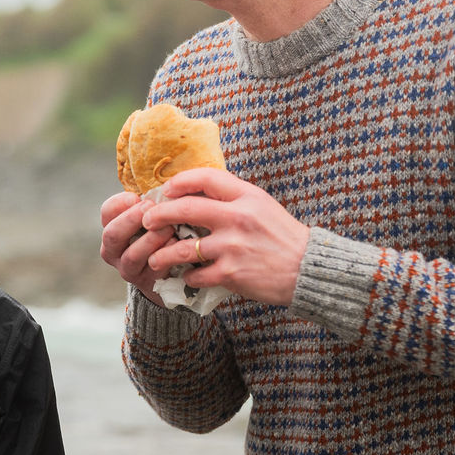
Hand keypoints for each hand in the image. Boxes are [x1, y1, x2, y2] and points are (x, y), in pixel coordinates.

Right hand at [99, 190, 175, 302]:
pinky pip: (152, 269)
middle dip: (131, 219)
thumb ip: (155, 201)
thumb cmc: (166, 230)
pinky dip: (164, 255)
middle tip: (150, 208)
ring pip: (131, 255)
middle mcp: (114, 249)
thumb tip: (170, 181)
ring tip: (169, 228)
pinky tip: (176, 245)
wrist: (172, 269)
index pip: (107, 211)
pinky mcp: (144, 282)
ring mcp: (127, 268)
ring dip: (150, 239)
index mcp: (114, 226)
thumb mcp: (157, 214)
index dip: (120, 203)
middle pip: (111, 234)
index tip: (136, 196)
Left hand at [140, 169, 309, 307]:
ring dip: (162, 254)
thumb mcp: (262, 206)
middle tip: (147, 221)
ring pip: (181, 247)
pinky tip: (186, 277)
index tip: (165, 190)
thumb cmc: (281, 236)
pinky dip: (187, 277)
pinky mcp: (231, 273)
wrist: (308, 269)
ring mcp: (233, 246)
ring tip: (155, 258)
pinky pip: (195, 274)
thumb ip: (232, 198)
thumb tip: (196, 191)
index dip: (179, 181)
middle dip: (158, 214)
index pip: (206, 177)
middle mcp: (238, 217)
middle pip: (185, 209)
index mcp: (246, 196)